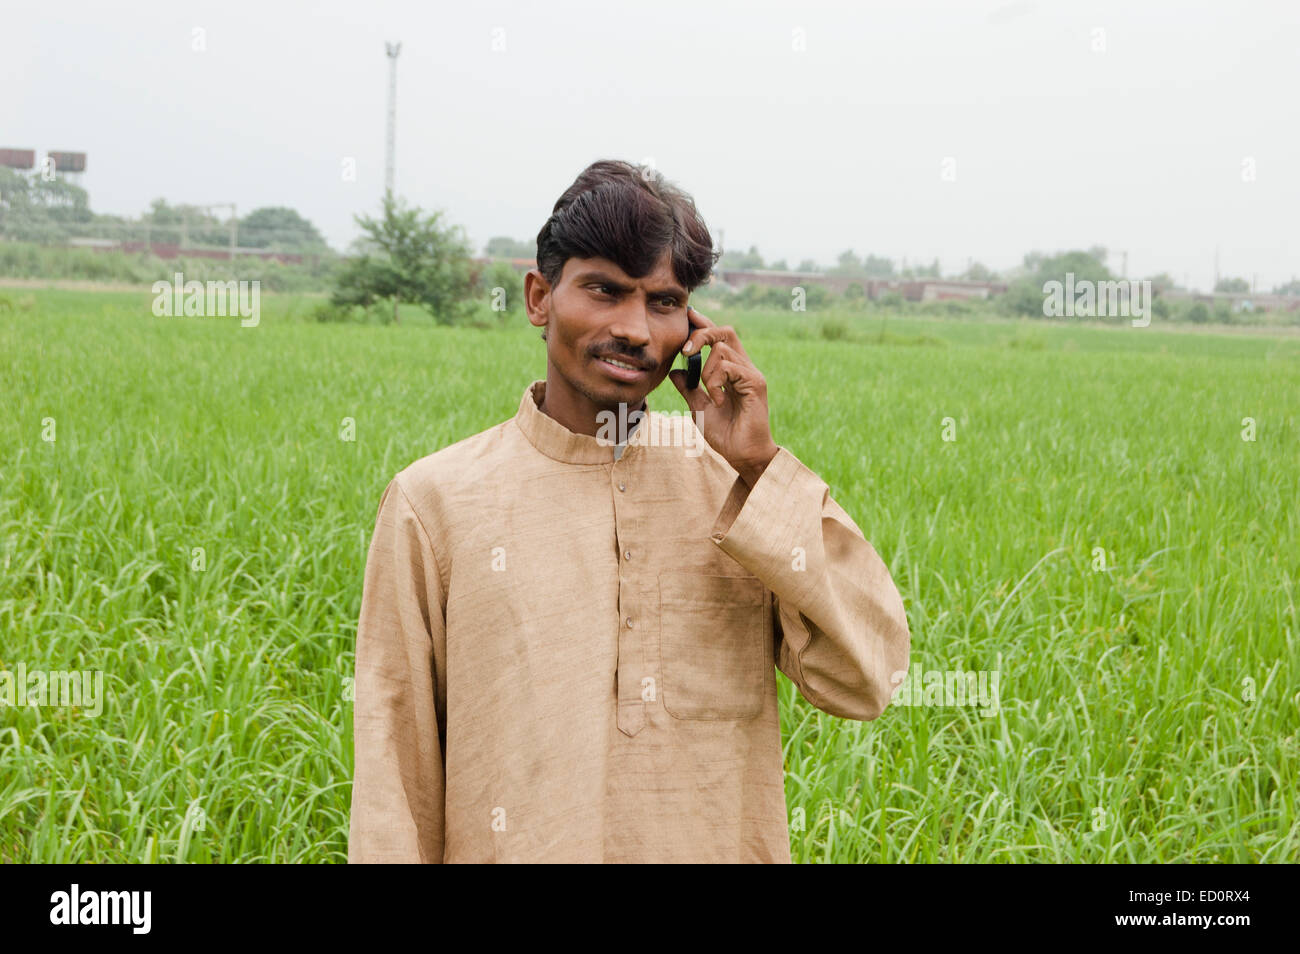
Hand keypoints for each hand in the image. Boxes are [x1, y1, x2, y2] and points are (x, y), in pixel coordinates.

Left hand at [667, 305, 778, 486]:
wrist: (742, 455)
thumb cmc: (724, 433)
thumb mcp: (698, 407)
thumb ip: (689, 388)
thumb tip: (675, 372)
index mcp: (731, 370)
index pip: (719, 337)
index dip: (703, 324)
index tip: (687, 318)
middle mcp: (743, 367)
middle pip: (725, 330)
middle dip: (700, 334)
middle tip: (684, 352)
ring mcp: (751, 373)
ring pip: (722, 348)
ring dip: (706, 370)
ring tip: (708, 393)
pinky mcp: (755, 383)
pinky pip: (729, 366)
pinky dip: (715, 381)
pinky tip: (717, 400)